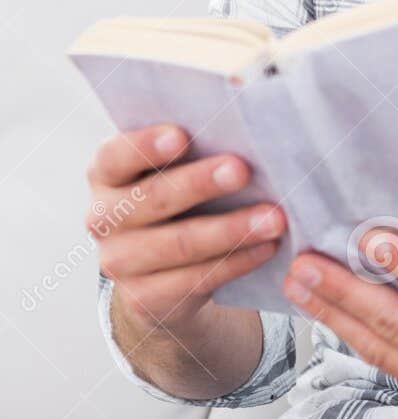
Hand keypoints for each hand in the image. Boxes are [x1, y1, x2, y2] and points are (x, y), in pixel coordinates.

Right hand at [88, 123, 286, 337]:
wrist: (162, 277)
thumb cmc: (179, 202)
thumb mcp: (173, 172)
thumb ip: (193, 148)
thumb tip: (248, 119)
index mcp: (105, 174)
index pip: (115, 155)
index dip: (146, 146)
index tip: (182, 135)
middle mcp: (102, 218)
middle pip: (152, 199)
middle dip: (201, 183)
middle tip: (243, 169)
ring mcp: (119, 262)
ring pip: (178, 244)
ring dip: (231, 230)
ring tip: (274, 218)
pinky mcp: (145, 299)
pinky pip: (195, 280)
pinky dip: (236, 262)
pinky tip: (266, 249)